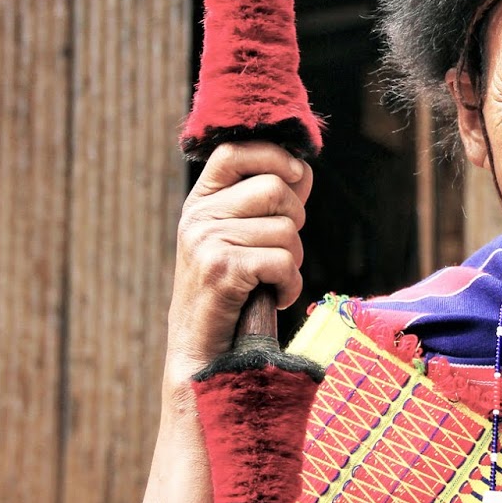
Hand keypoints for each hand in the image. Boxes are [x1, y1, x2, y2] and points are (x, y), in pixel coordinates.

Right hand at [165, 141, 312, 384]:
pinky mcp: (221, 269)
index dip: (273, 156)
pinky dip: (289, 285)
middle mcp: (198, 216)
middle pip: (275, 189)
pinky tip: (272, 297)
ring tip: (270, 280)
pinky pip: (283, 261)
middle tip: (279, 251)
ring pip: (286, 229)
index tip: (295, 175)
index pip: (235, 151)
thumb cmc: (232, 293)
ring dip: (293, 260)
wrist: (203, 351)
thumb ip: (269, 202)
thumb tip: (303, 169)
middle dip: (295, 221)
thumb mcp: (242, 238)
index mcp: (201, 201)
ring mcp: (206, 241)